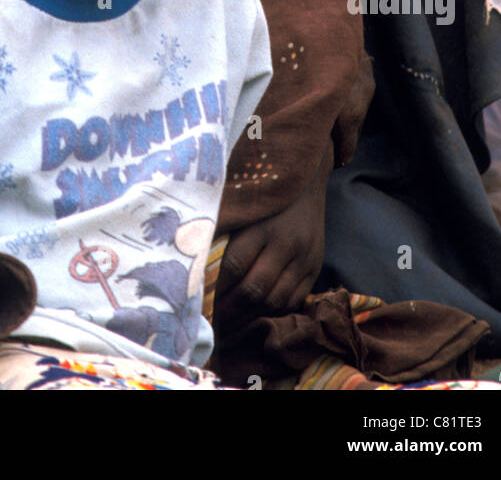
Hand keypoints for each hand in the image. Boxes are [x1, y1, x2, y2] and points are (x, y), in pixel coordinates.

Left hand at [213, 141, 331, 338]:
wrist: (307, 175)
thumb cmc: (263, 184)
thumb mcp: (241, 196)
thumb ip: (218, 220)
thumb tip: (185, 242)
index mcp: (262, 224)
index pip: (234, 266)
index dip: (216, 288)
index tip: (200, 302)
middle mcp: (286, 243)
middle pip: (255, 289)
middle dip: (231, 311)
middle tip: (213, 322)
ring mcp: (305, 256)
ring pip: (276, 300)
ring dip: (251, 317)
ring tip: (231, 325)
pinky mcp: (316, 265)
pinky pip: (295, 299)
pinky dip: (275, 311)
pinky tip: (257, 315)